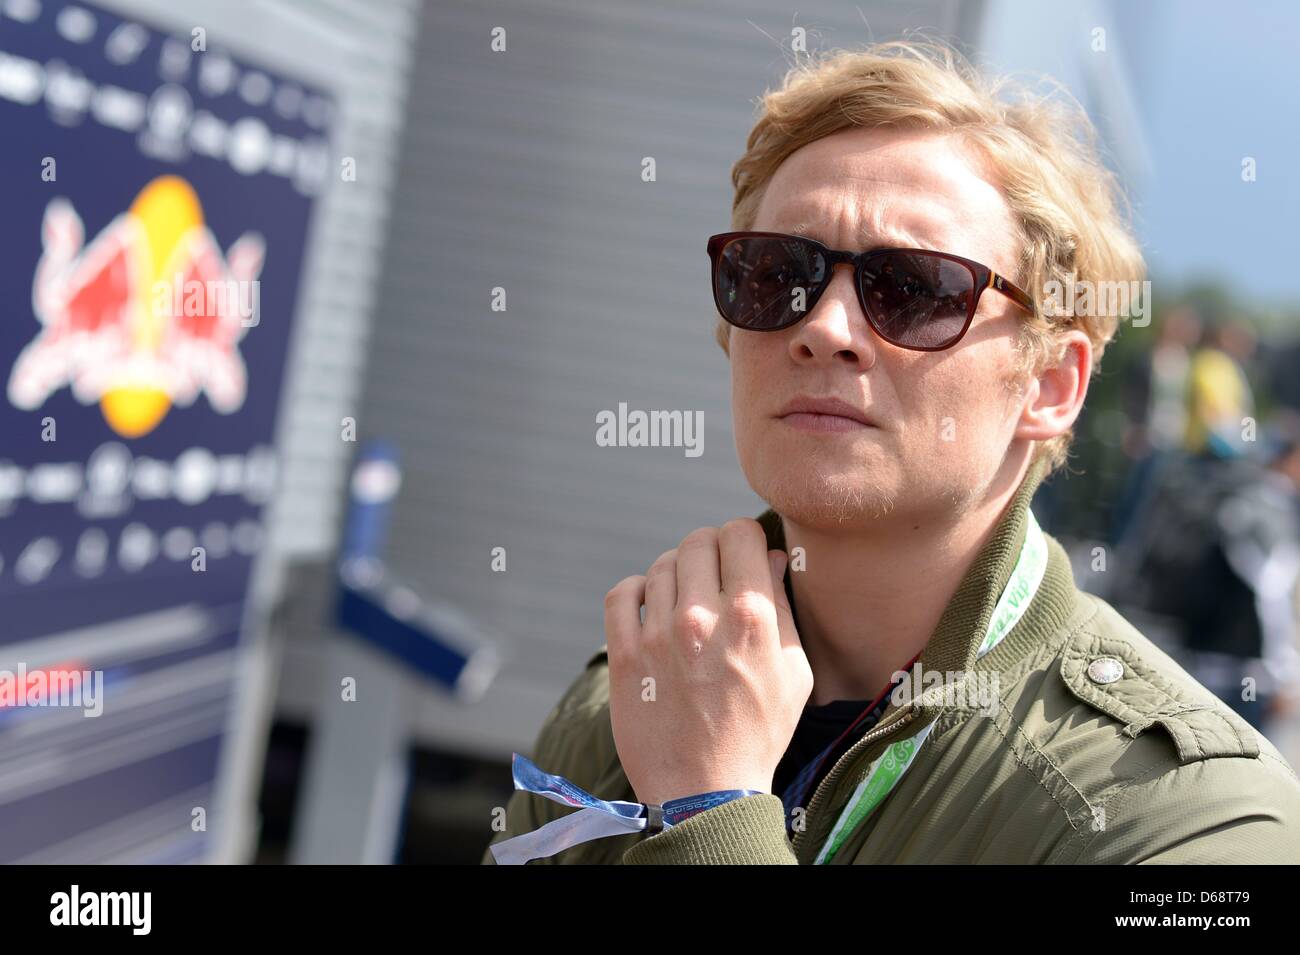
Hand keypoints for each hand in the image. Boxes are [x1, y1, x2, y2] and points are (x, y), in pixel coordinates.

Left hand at [604, 519, 812, 806]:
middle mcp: (701, 617)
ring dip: (677, 572)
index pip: (741, 534)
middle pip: (699, 540)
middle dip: (712, 548)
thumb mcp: (794, 672)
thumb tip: (771, 560)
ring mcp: (657, 634)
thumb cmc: (758, 733)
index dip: (745, 537)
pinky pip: (622, 592)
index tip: (744, 554)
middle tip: (716, 573)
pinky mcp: (624, 654)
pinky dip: (637, 589)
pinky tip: (651, 606)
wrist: (706, 791)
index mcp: (750, 618)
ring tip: (686, 598)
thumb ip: (783, 609)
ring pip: (662, 564)